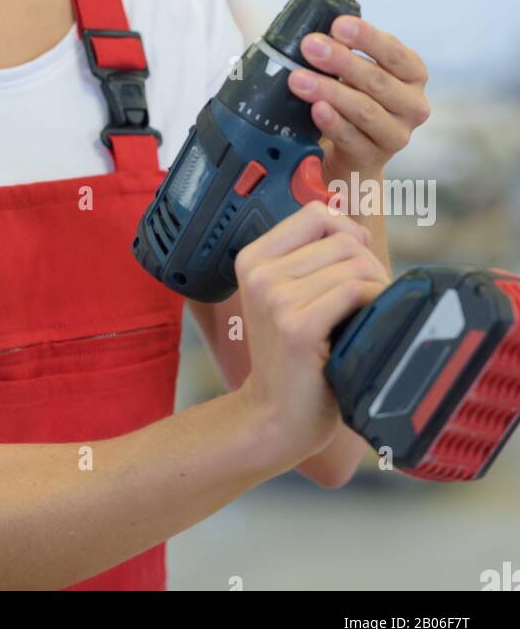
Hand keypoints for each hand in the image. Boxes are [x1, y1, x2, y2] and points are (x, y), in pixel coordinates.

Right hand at [236, 201, 390, 464]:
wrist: (275, 416)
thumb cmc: (295, 357)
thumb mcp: (288, 297)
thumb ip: (312, 258)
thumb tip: (356, 229)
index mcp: (253, 258)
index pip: (316, 212)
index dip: (346, 231)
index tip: (355, 262)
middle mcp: (259, 273)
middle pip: (341, 238)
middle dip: (368, 265)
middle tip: (367, 300)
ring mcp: (275, 298)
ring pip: (352, 263)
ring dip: (374, 287)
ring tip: (366, 315)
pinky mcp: (296, 326)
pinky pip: (353, 291)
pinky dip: (373, 302)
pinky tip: (367, 324)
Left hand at [286, 16, 430, 188]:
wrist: (352, 154)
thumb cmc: (356, 100)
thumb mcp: (358, 73)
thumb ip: (347, 51)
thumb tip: (316, 33)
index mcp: (413, 75)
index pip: (394, 53)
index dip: (367, 37)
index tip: (339, 25)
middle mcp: (412, 105)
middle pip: (377, 80)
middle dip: (340, 60)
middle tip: (310, 46)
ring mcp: (396, 135)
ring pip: (364, 109)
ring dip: (329, 90)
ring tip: (299, 78)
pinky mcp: (373, 158)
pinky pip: (352, 138)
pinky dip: (333, 122)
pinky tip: (316, 110)